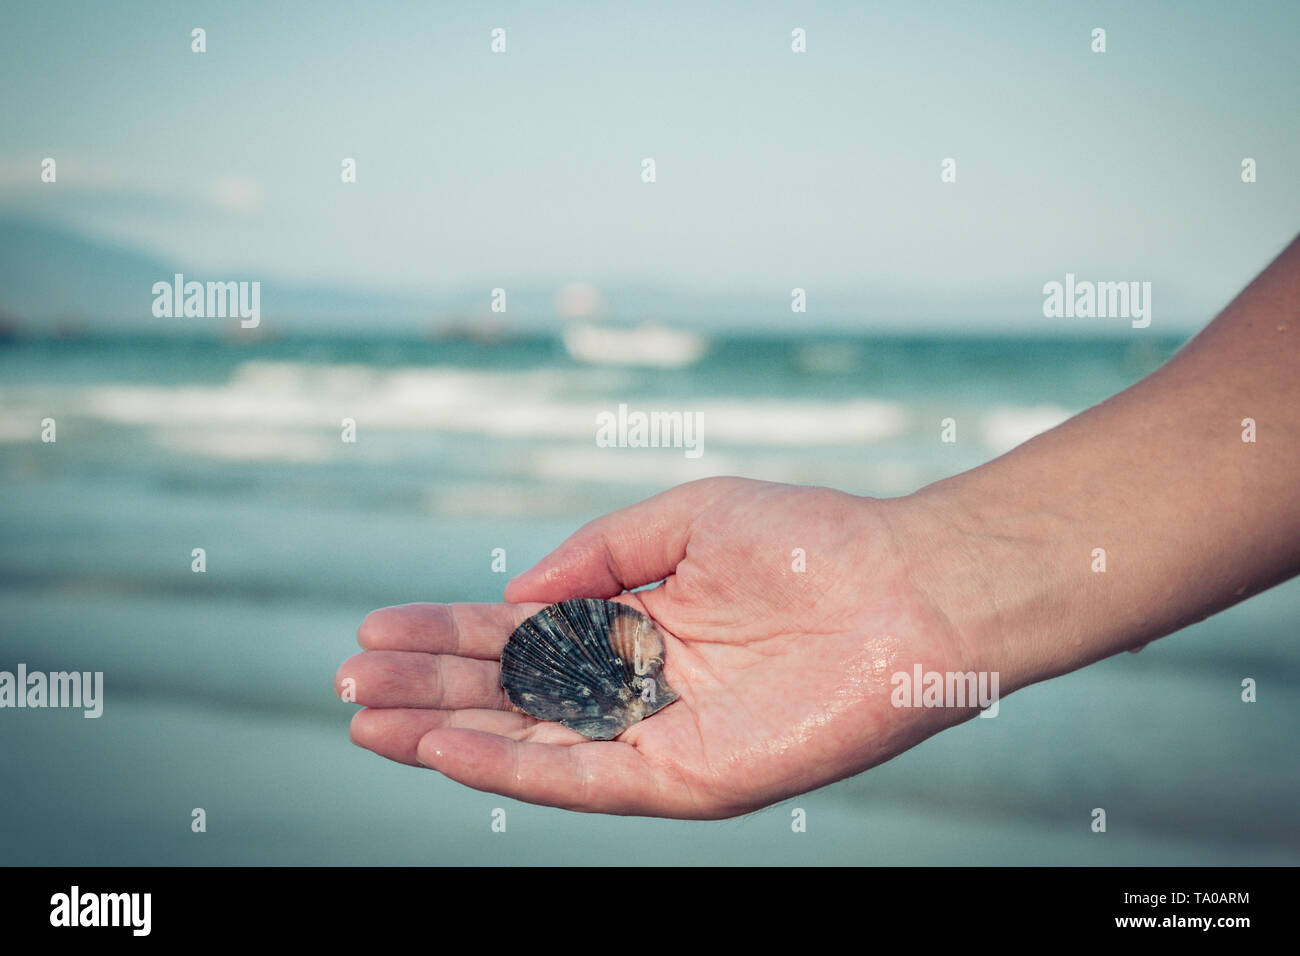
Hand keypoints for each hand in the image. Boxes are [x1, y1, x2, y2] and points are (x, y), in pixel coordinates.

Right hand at [338, 476, 988, 817]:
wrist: (906, 586)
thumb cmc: (809, 540)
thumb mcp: (680, 519)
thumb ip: (593, 557)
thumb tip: (512, 596)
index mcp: (639, 629)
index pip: (522, 639)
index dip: (447, 635)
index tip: (375, 627)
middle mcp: (641, 690)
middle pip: (513, 695)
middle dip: (428, 687)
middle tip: (348, 677)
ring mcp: (662, 738)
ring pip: (532, 744)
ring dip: (445, 732)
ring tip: (365, 716)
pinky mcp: (689, 777)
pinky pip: (582, 779)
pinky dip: (509, 766)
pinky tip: (443, 746)